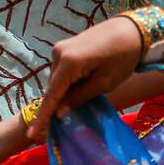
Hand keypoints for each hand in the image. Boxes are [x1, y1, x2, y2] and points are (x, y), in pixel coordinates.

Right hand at [28, 15, 143, 141]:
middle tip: (70, 117)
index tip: (32, 134)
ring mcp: (60, 48)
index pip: (52, 95)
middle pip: (53, 87)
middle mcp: (58, 53)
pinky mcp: (64, 47)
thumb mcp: (104, 83)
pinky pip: (61, 71)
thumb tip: (58, 112)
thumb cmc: (123, 58)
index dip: (43, 117)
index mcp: (68, 63)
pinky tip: (84, 82)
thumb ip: (79, 98)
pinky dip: (68, 81)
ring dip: (65, 91)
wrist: (131, 30)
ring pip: (57, 80)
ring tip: (89, 91)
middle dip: (58, 103)